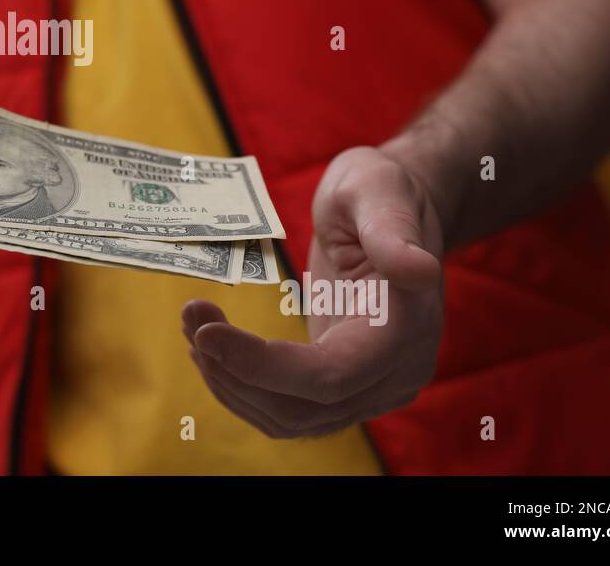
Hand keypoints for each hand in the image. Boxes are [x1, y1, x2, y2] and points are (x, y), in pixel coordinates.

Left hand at [183, 146, 443, 437]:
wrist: (391, 210)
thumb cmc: (380, 190)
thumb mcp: (378, 190)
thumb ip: (392, 230)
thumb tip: (419, 269)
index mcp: (408, 326)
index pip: (331, 375)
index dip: (263, 366)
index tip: (206, 333)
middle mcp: (397, 372)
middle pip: (304, 407)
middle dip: (234, 370)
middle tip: (190, 316)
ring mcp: (373, 387)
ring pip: (290, 418)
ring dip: (230, 382)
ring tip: (193, 325)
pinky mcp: (345, 387)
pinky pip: (288, 409)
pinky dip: (243, 385)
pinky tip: (214, 347)